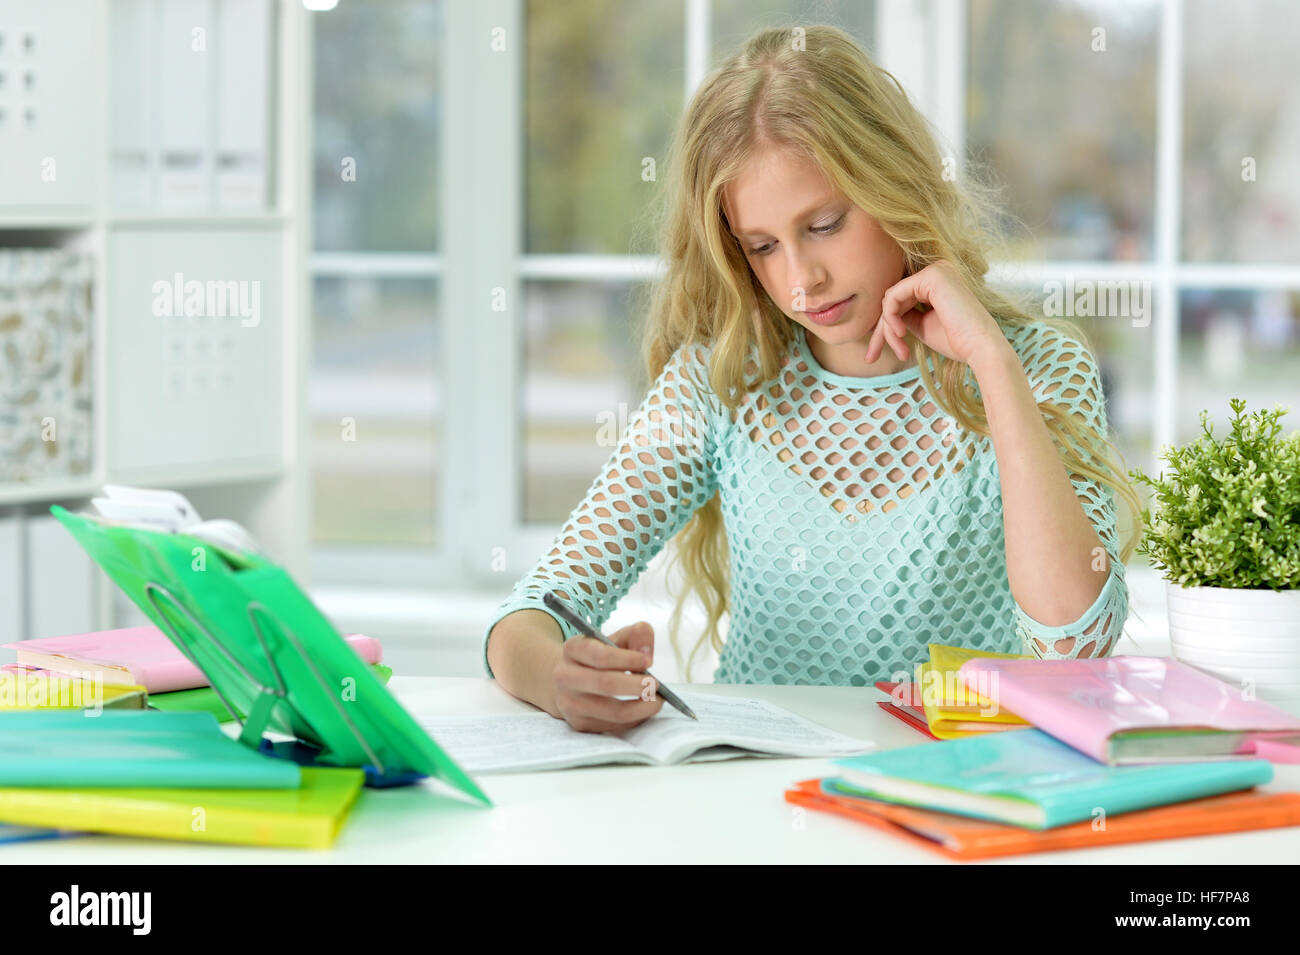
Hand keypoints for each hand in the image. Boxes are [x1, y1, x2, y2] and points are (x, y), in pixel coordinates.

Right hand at [552, 621, 664, 733]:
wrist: (570, 680)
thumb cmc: (599, 656)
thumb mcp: (615, 638)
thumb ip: (636, 634)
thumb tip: (647, 654)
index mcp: (573, 649)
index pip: (600, 656)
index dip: (627, 659)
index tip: (648, 661)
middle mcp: (565, 676)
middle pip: (606, 684)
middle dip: (637, 685)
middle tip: (656, 684)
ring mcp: (570, 703)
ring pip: (612, 711)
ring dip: (642, 708)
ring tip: (656, 699)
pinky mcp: (579, 723)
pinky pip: (614, 726)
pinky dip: (635, 720)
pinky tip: (643, 709)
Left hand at [866, 260, 1009, 370]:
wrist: (981, 348)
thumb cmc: (957, 341)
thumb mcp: (922, 325)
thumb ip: (904, 315)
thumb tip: (883, 314)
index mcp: (938, 281)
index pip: (901, 300)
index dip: (886, 328)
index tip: (874, 354)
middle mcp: (937, 270)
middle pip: (893, 299)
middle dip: (882, 330)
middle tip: (872, 357)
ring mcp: (935, 271)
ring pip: (891, 299)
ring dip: (888, 328)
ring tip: (900, 349)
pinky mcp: (931, 276)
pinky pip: (894, 296)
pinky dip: (891, 318)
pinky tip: (901, 334)